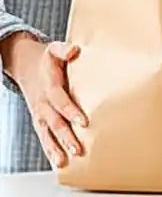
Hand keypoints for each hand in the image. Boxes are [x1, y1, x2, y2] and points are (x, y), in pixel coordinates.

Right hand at [12, 39, 87, 167]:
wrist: (27, 66)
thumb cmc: (48, 60)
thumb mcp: (54, 50)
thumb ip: (64, 49)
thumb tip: (74, 50)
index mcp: (49, 86)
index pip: (60, 100)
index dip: (71, 111)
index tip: (84, 122)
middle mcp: (43, 103)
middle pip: (54, 122)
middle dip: (66, 136)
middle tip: (78, 149)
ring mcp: (40, 113)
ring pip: (47, 133)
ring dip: (57, 147)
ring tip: (67, 160)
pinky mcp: (40, 119)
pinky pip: (43, 137)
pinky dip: (50, 150)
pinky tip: (59, 162)